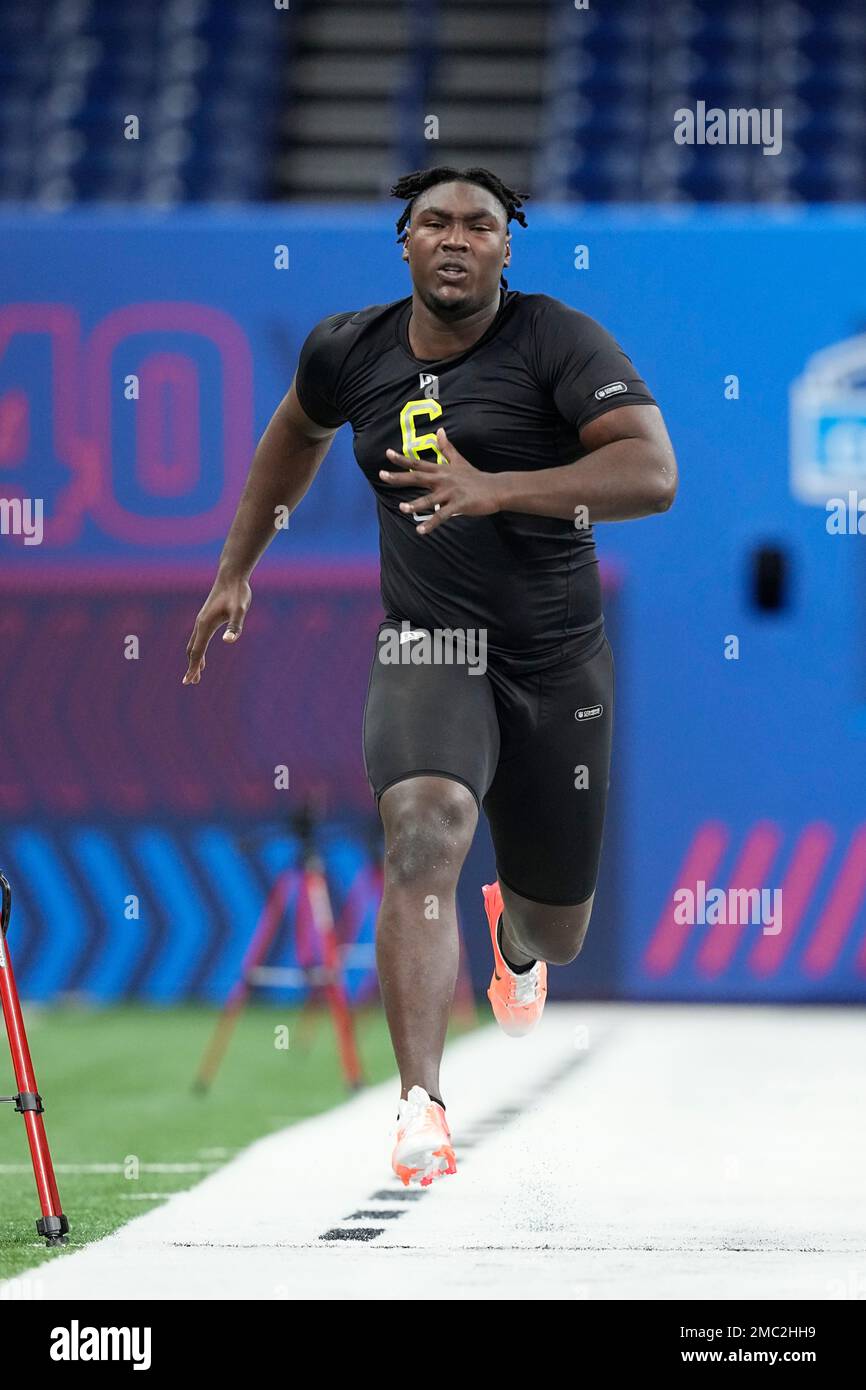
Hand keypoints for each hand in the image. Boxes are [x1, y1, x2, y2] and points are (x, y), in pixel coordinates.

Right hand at [183, 572, 251, 683]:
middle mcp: (200, 624)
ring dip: (194, 660)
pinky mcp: (206, 618)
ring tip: (197, 674)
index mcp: (205, 625)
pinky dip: (198, 650)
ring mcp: (202, 621)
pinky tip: (203, 656)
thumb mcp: (240, 610)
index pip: (197, 652)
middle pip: (193, 650)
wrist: (231, 576)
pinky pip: (198, 638)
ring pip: (194, 644)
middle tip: (191, 682)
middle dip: (191, 667)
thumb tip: (229, 641)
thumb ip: (235, 626)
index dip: (193, 668)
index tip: (188, 681)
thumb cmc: (237, 593)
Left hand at [378, 427, 501, 534]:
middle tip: (382, 475)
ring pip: (429, 499)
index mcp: (441, 470)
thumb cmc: (475, 476)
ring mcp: (450, 492)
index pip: (418, 463)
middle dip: (399, 477)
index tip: (387, 453)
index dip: (402, 459)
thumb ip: (446, 448)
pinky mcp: (459, 505)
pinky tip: (420, 531)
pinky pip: (442, 516)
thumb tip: (439, 431)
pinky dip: (431, 524)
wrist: (495, 488)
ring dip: (415, 504)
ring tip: (402, 508)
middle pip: (418, 477)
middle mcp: (443, 479)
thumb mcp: (459, 460)